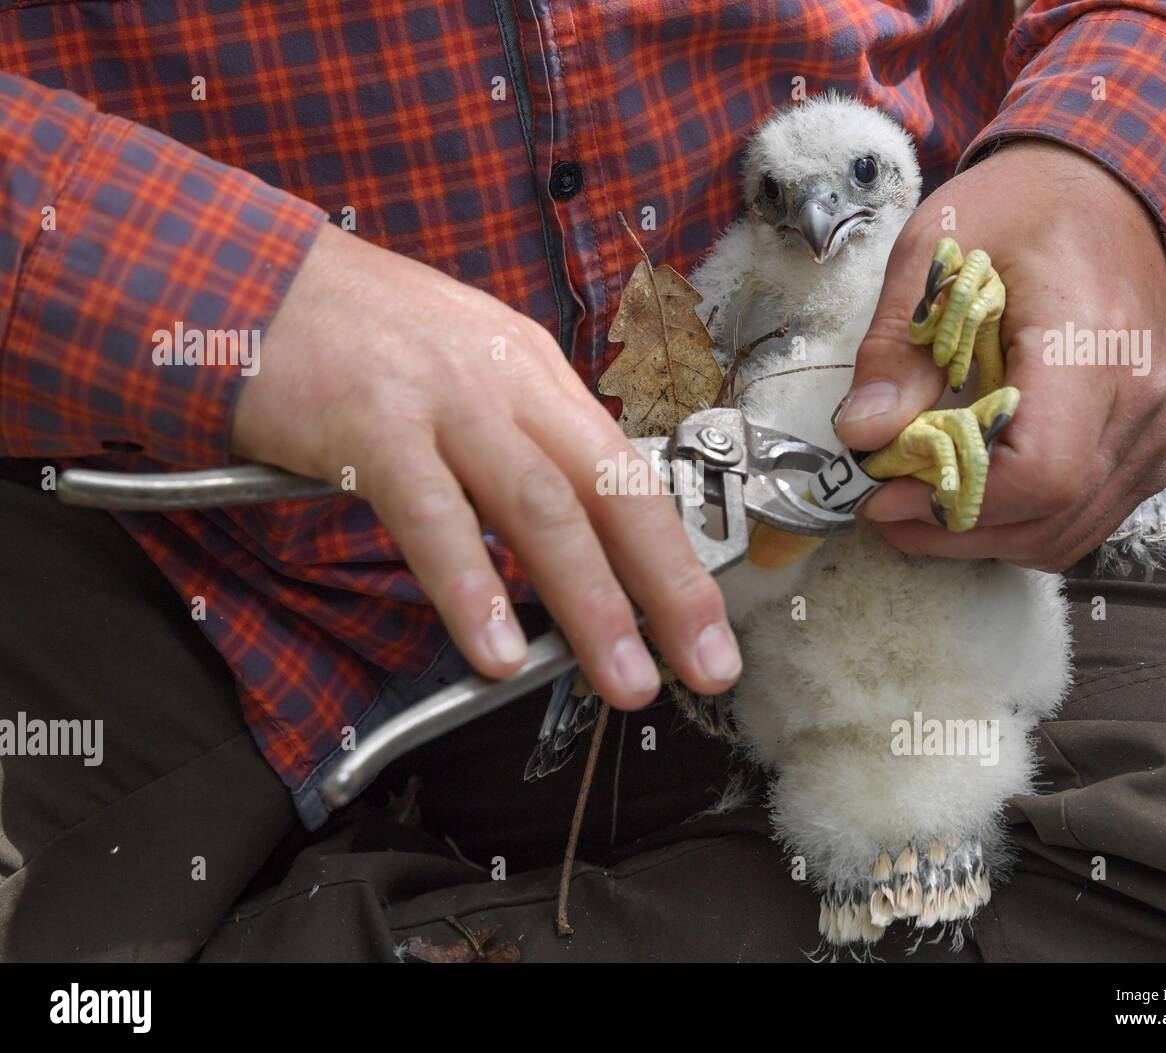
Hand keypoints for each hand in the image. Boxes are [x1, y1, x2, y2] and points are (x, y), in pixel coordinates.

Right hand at [233, 223, 741, 708]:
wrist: (249, 276)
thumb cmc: (357, 340)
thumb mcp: (462, 376)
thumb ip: (512, 449)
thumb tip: (560, 543)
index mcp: (536, 375)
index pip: (628, 473)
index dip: (677, 556)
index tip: (709, 629)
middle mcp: (509, 382)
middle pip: (613, 489)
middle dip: (670, 586)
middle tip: (707, 666)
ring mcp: (446, 400)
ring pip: (541, 506)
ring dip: (592, 601)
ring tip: (626, 678)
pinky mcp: (372, 423)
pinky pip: (431, 515)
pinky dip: (469, 585)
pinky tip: (496, 650)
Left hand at [834, 140, 1165, 570]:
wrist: (1113, 194)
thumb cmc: (1023, 211)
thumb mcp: (937, 252)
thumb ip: (896, 348)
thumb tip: (861, 433)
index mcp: (1093, 343)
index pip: (1040, 470)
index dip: (952, 498)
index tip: (881, 492)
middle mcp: (1142, 400)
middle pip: (1047, 517)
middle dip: (950, 525)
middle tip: (880, 503)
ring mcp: (1155, 431)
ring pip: (1064, 534)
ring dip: (979, 535)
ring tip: (913, 502)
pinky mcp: (1151, 448)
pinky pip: (1084, 521)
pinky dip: (1019, 525)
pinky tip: (968, 492)